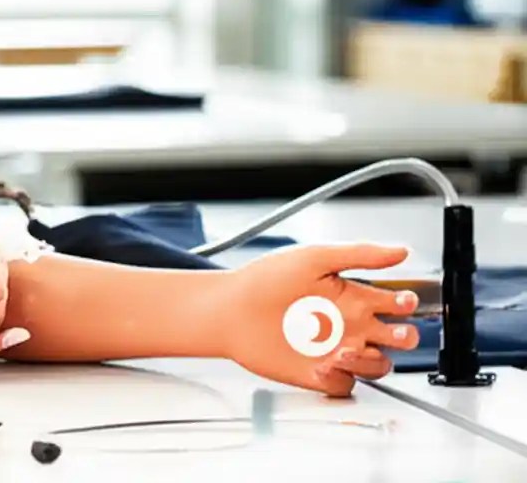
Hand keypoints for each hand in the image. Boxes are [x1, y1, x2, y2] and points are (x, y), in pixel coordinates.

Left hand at [222, 242, 420, 396]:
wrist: (229, 308)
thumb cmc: (264, 279)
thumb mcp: (314, 258)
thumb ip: (359, 255)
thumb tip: (400, 251)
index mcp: (350, 296)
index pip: (395, 304)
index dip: (406, 304)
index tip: (402, 299)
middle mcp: (347, 325)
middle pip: (396, 339)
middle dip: (405, 337)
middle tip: (393, 332)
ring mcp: (335, 350)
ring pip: (377, 365)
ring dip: (373, 360)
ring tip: (348, 348)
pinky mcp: (317, 373)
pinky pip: (344, 384)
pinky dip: (342, 378)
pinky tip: (325, 363)